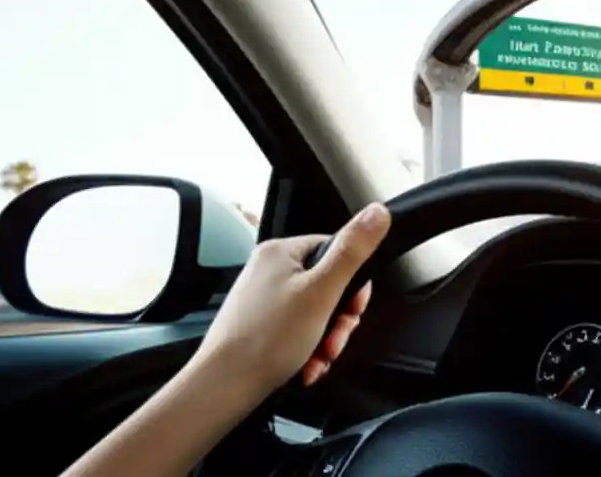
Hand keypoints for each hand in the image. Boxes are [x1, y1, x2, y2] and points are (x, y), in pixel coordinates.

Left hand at [191, 203, 390, 398]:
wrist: (223, 386)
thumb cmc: (265, 340)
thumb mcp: (322, 292)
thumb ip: (352, 252)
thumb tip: (377, 213)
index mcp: (281, 252)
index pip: (335, 251)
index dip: (353, 284)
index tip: (353, 309)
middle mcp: (269, 270)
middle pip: (328, 286)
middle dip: (338, 321)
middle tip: (334, 340)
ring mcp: (263, 299)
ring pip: (316, 313)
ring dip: (326, 340)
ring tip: (318, 358)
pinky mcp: (261, 325)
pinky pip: (298, 331)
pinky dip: (308, 351)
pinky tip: (306, 367)